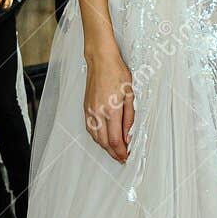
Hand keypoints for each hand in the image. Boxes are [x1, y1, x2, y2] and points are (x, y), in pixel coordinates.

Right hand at [84, 47, 133, 162]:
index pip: (115, 140)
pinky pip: (90, 129)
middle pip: (104, 143)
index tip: (126, 157)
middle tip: (122, 158)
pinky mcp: (86, 108)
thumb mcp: (130, 95)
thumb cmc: (117, 72)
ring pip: (96, 137)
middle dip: (114, 153)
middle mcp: (98, 113)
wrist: (101, 60)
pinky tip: (103, 139)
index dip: (121, 152)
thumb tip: (128, 136)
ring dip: (105, 147)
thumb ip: (129, 118)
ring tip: (115, 151)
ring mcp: (90, 111)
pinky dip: (97, 138)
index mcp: (111, 110)